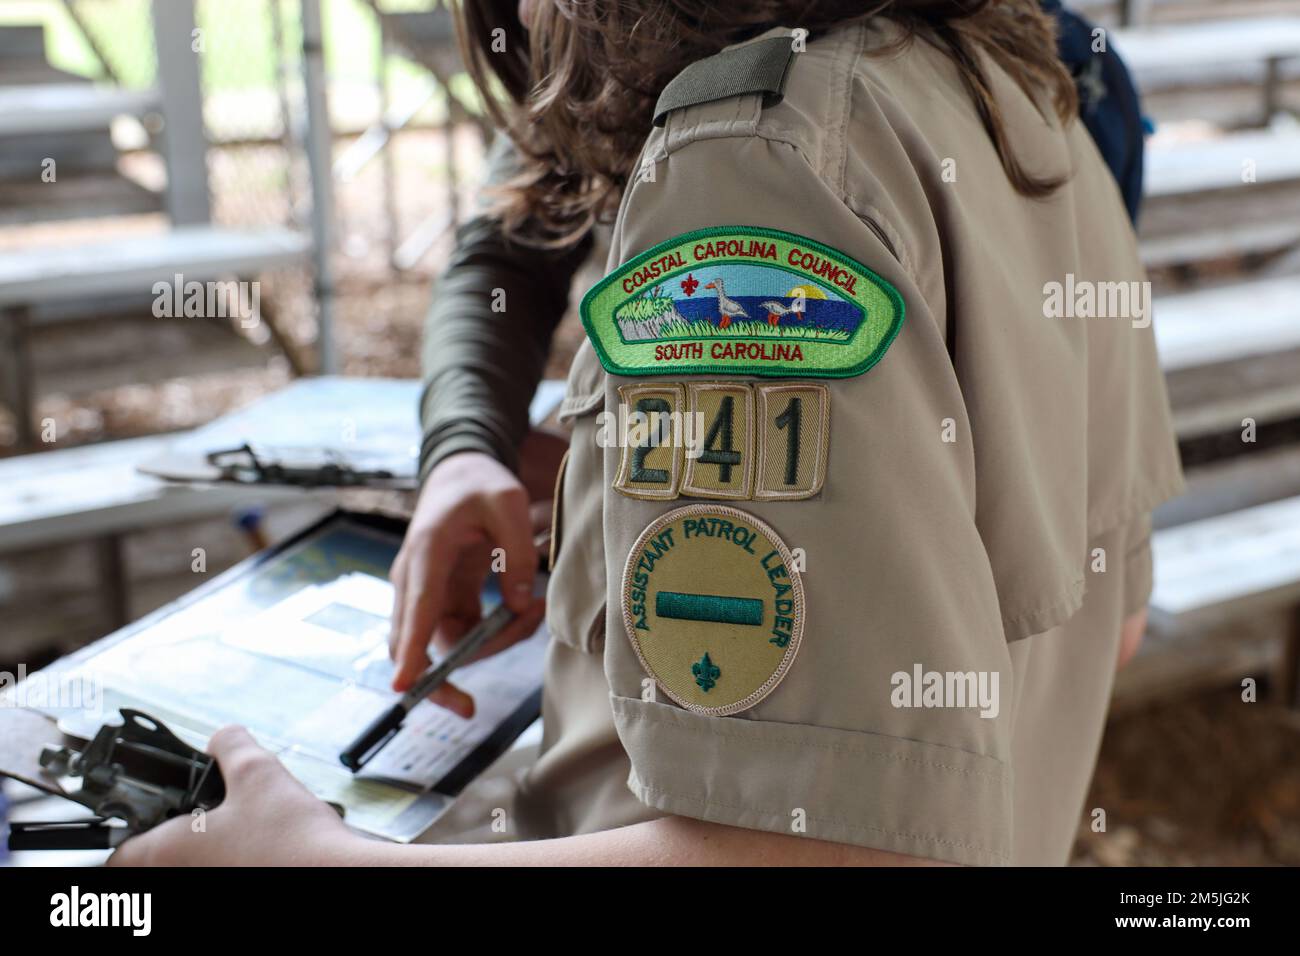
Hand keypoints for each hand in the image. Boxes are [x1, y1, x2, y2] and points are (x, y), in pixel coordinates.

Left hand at [108, 726, 356, 865]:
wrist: (337, 876)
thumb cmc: (291, 838)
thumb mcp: (258, 772)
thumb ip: (231, 746)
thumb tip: (222, 739)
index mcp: (168, 852)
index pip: (118, 854)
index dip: (127, 830)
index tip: (145, 815)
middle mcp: (180, 878)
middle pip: (156, 862)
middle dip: (175, 837)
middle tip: (203, 814)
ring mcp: (207, 889)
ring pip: (193, 867)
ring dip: (208, 850)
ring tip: (242, 830)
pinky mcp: (235, 892)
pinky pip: (221, 871)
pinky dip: (235, 860)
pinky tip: (265, 849)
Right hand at [389, 452, 545, 715]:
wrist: (461, 474)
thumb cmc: (481, 486)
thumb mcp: (509, 503)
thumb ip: (517, 552)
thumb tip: (520, 605)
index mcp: (426, 551)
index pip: (416, 608)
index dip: (411, 650)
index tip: (403, 686)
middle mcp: (416, 579)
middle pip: (411, 643)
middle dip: (438, 680)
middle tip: (470, 708)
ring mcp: (427, 592)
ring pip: (445, 644)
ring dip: (489, 646)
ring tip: (535, 613)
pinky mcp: (445, 599)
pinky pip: (464, 633)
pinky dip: (494, 635)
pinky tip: (528, 611)